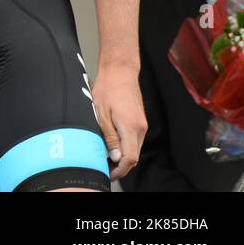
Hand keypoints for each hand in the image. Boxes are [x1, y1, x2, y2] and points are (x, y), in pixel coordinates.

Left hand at [91, 64, 146, 180]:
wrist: (120, 70)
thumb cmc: (108, 88)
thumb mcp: (101, 113)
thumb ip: (109, 137)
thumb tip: (115, 157)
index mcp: (131, 128)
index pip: (130, 158)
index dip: (120, 170)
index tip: (109, 174)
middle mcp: (140, 128)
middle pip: (134, 156)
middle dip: (121, 166)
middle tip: (105, 168)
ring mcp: (142, 124)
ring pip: (135, 148)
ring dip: (123, 157)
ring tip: (106, 158)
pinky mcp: (140, 120)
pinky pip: (134, 139)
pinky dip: (125, 146)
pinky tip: (113, 145)